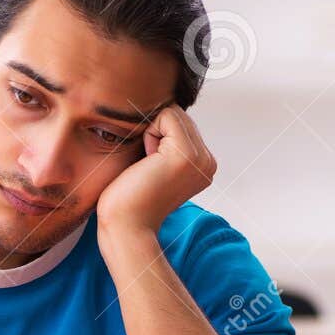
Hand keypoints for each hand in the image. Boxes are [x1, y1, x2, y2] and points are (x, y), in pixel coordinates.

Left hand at [95, 105, 215, 239]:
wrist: (126, 226)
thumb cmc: (129, 198)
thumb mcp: (155, 163)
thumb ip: (166, 140)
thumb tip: (161, 108)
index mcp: (203, 164)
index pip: (181, 123)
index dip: (157, 135)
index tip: (150, 167)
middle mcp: (208, 161)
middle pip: (178, 114)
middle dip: (155, 132)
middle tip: (147, 167)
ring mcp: (201, 158)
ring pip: (173, 113)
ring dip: (151, 133)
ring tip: (148, 165)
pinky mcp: (187, 154)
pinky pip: (166, 116)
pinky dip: (148, 134)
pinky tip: (147, 162)